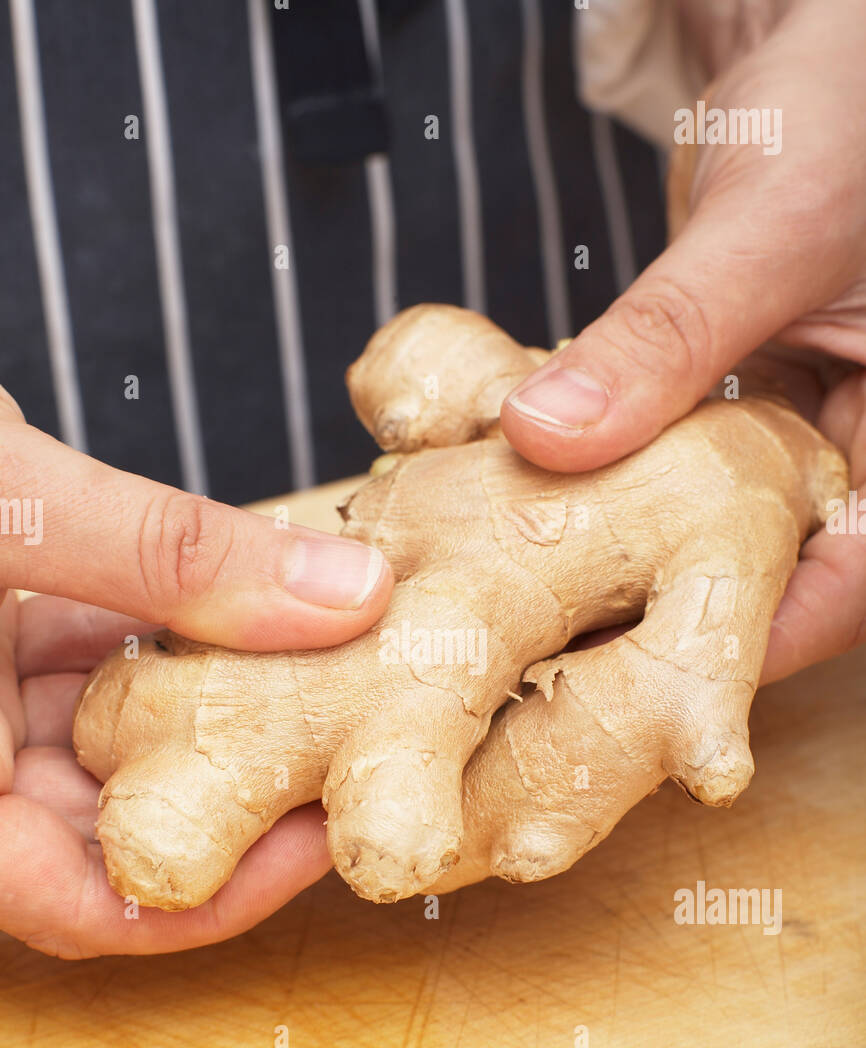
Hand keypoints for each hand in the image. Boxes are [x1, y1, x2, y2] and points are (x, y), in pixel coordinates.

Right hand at [0, 388, 392, 956]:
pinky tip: (252, 598)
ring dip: (216, 704)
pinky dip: (170, 634)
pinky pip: (95, 660)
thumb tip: (349, 597)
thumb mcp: (4, 501)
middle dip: (234, 791)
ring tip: (327, 669)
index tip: (317, 841)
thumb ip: (167, 556)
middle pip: (115, 823)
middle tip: (350, 747)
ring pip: (116, 738)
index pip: (81, 904)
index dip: (209, 897)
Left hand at [500, 0, 865, 681]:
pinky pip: (672, 440)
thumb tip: (548, 436)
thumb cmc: (856, 91)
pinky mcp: (736, 382)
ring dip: (623, 531)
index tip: (660, 666)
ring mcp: (797, 410)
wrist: (822, 21)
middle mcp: (863, 429)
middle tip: (563, 639)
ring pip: (712, 505)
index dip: (769, 630)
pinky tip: (533, 477)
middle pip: (775, 554)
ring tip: (531, 577)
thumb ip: (672, 336)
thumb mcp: (775, 221)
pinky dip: (608, 456)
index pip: (856, 569)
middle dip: (670, 596)